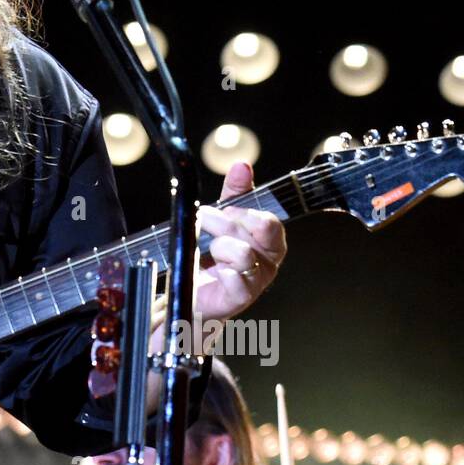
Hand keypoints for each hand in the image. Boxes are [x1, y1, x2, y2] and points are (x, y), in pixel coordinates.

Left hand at [194, 160, 286, 322]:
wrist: (193, 292)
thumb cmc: (212, 256)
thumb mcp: (222, 220)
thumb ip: (234, 195)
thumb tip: (242, 166)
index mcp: (268, 240)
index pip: (270, 220)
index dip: (247, 211)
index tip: (225, 209)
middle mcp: (268, 260)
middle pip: (260, 231)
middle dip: (228, 221)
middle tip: (205, 219)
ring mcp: (256, 281)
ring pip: (245, 253)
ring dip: (220, 246)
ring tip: (207, 250)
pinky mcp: (240, 298)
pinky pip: (238, 283)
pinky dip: (225, 274)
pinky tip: (216, 271)